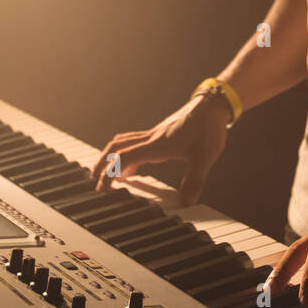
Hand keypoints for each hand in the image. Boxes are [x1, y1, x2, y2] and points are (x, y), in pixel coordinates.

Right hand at [89, 94, 231, 205]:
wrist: (213, 105)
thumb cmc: (208, 128)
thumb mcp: (204, 157)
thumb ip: (194, 180)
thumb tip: (186, 202)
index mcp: (156, 145)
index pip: (124, 158)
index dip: (110, 174)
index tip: (102, 189)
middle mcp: (151, 138)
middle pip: (116, 147)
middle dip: (102, 163)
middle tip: (94, 180)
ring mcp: (154, 135)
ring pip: (123, 143)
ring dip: (111, 157)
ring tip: (108, 174)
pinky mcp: (160, 134)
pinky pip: (135, 143)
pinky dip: (127, 156)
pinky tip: (133, 168)